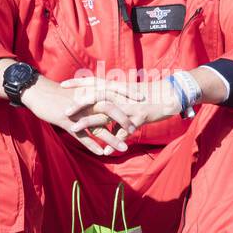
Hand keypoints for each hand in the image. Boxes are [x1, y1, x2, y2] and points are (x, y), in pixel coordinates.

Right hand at [19, 76, 133, 154]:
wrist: (38, 92)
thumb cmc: (59, 93)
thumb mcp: (77, 91)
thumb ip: (92, 94)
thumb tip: (105, 98)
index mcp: (89, 91)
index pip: (112, 91)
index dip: (127, 95)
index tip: (142, 100)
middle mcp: (85, 101)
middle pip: (109, 109)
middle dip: (124, 119)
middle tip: (136, 129)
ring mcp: (77, 112)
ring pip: (97, 126)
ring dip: (111, 138)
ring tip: (123, 148)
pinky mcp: (66, 121)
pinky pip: (81, 135)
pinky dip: (91, 145)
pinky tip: (100, 153)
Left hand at [59, 76, 183, 130]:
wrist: (170, 95)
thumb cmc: (148, 96)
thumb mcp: (128, 96)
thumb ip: (114, 102)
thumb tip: (103, 108)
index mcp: (116, 88)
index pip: (94, 81)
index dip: (78, 82)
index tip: (63, 84)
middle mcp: (120, 95)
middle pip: (95, 97)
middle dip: (79, 104)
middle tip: (64, 112)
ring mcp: (129, 106)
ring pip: (106, 113)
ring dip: (90, 121)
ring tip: (75, 129)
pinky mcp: (139, 116)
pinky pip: (125, 130)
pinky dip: (115, 141)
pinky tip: (107, 151)